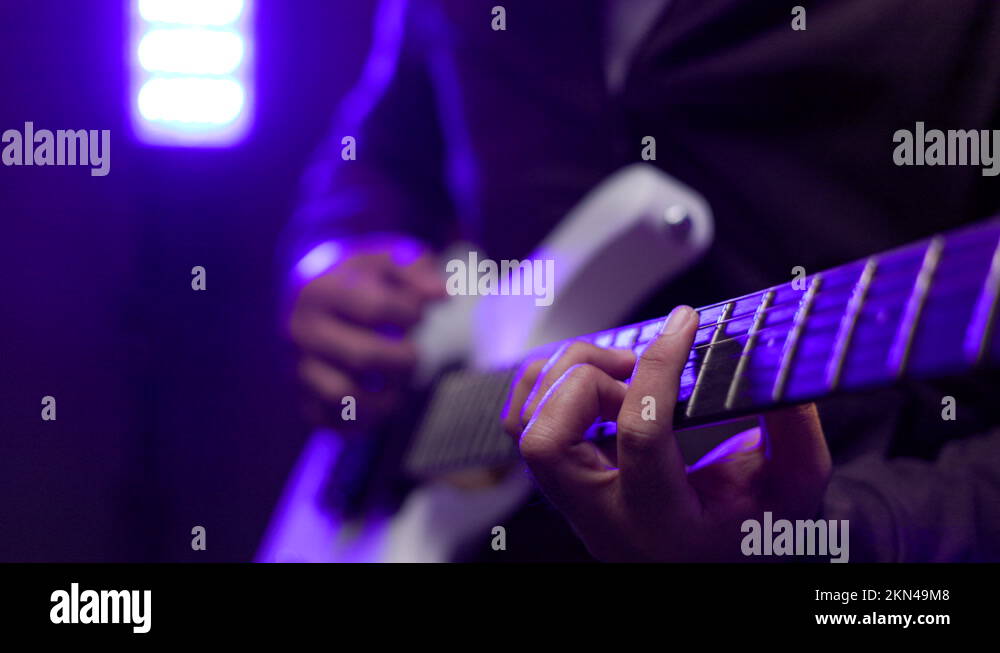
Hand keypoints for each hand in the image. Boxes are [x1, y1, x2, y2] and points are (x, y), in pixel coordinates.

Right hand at [288, 235, 444, 427]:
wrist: (308, 291)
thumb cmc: (358, 275)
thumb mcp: (384, 258)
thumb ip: (415, 269)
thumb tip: (441, 295)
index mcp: (322, 289)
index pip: (375, 308)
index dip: (411, 314)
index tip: (419, 314)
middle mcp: (301, 329)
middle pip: (363, 357)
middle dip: (404, 360)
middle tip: (414, 355)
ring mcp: (296, 365)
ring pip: (343, 396)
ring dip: (384, 397)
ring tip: (399, 383)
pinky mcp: (299, 395)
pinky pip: (328, 421)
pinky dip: (360, 420)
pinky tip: (380, 401)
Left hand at [502, 305, 831, 561]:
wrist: (710, 561)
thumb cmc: (749, 529)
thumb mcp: (791, 494)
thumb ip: (796, 435)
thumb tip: (780, 364)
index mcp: (659, 522)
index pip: (639, 436)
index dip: (660, 368)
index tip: (686, 323)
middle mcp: (600, 515)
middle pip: (547, 440)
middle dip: (586, 383)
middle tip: (633, 371)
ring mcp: (570, 500)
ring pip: (526, 426)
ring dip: (564, 376)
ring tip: (618, 371)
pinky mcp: (558, 479)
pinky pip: (521, 422)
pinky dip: (547, 384)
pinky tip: (595, 379)